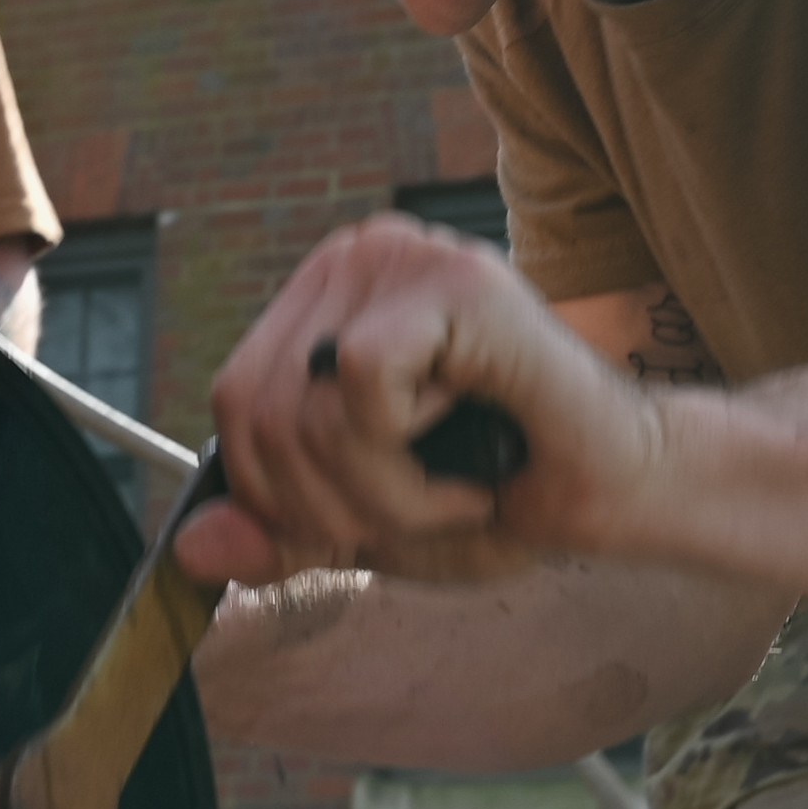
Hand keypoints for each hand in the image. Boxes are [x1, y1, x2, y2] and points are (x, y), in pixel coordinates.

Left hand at [178, 215, 664, 583]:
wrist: (620, 491)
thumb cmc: (503, 492)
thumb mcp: (362, 524)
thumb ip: (279, 528)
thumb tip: (187, 550)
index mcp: (326, 296)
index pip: (234, 403)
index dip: (280, 495)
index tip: (364, 521)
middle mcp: (358, 257)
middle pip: (257, 412)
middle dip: (330, 506)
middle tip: (422, 511)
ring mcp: (406, 257)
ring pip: (305, 410)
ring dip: (382, 496)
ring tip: (455, 488)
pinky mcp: (453, 280)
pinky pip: (361, 385)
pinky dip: (407, 459)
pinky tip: (472, 457)